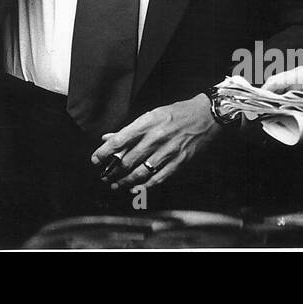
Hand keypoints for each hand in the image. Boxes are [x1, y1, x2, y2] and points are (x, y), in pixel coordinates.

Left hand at [90, 94, 220, 190]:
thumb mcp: (151, 115)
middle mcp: (156, 137)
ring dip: (125, 181)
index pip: (119, 140)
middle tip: (104, 176)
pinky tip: (135, 189)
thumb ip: (129, 129)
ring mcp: (168, 151)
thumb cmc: (176, 114)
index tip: (95, 160)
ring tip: (116, 185)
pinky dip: (145, 186)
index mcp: (147, 123)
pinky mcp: (179, 162)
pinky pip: (158, 177)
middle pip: (128, 159)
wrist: (206, 116)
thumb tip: (108, 138)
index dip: (104, 152)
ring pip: (141, 172)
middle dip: (113, 171)